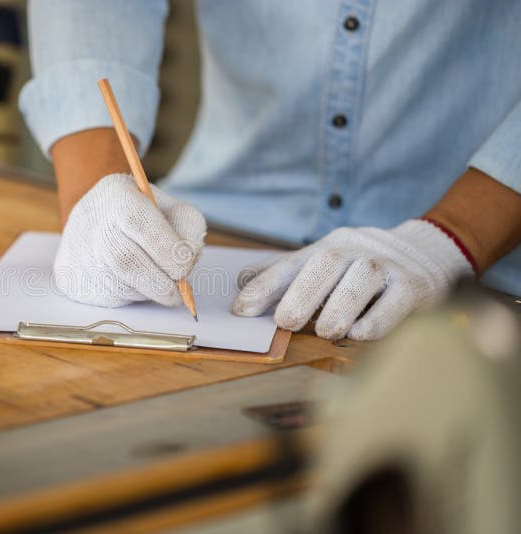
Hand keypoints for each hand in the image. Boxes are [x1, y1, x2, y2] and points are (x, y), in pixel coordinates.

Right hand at [54, 173, 206, 306]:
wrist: (98, 218)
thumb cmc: (143, 215)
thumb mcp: (170, 208)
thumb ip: (187, 228)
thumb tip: (185, 264)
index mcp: (116, 194)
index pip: (136, 221)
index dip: (165, 248)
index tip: (183, 268)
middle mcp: (89, 222)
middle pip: (123, 259)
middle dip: (158, 282)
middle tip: (177, 293)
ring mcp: (76, 252)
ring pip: (118, 285)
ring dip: (146, 290)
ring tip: (152, 277)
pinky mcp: (70, 279)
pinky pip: (107, 298)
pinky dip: (129, 296)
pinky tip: (130, 281)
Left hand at [233, 220, 473, 339]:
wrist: (431, 253)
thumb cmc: (363, 268)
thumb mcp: (325, 265)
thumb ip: (286, 277)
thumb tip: (239, 288)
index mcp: (330, 246)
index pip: (292, 262)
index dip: (265, 285)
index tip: (242, 310)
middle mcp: (357, 250)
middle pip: (326, 261)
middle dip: (302, 293)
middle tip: (286, 322)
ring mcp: (387, 266)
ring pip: (362, 278)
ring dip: (339, 308)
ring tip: (325, 331)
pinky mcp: (415, 286)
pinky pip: (395, 301)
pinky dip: (375, 320)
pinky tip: (359, 334)